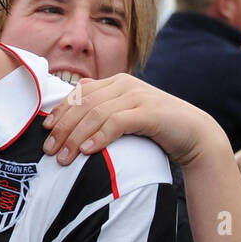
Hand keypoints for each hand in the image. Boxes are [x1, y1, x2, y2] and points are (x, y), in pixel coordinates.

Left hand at [41, 72, 219, 166]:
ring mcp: (138, 96)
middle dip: (63, 128)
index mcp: (116, 83)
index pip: (79, 94)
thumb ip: (104, 106)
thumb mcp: (126, 114)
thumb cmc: (156, 129)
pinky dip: (99, 137)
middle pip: (83, 104)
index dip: (60, 112)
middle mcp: (125, 85)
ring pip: (96, 114)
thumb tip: (76, 95)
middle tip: (50, 150)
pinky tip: (87, 151)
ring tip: (64, 158)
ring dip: (76, 137)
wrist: (195, 134)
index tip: (45, 132)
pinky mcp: (149, 112)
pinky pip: (117, 122)